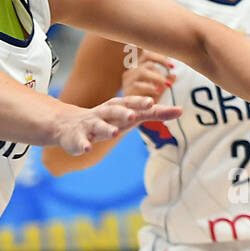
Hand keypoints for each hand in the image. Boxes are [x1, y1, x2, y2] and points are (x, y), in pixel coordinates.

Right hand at [54, 95, 180, 155]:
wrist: (68, 125)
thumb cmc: (107, 120)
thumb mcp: (130, 115)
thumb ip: (154, 113)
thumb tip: (181, 110)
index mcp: (118, 107)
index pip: (132, 104)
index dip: (141, 103)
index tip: (152, 102)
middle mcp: (104, 113)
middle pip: (115, 110)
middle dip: (124, 112)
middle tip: (134, 115)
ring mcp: (90, 125)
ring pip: (99, 126)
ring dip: (106, 129)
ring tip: (114, 133)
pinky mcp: (78, 138)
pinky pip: (81, 142)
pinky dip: (84, 145)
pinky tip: (88, 149)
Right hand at [121, 47, 174, 100]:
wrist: (133, 114)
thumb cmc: (146, 100)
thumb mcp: (159, 90)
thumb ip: (165, 82)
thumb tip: (174, 76)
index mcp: (139, 67)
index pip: (148, 54)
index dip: (160, 57)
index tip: (172, 66)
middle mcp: (132, 70)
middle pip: (146, 59)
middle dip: (161, 64)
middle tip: (171, 71)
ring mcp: (128, 79)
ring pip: (142, 71)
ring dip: (157, 77)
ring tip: (166, 85)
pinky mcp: (126, 89)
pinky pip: (138, 85)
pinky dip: (150, 87)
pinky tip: (158, 91)